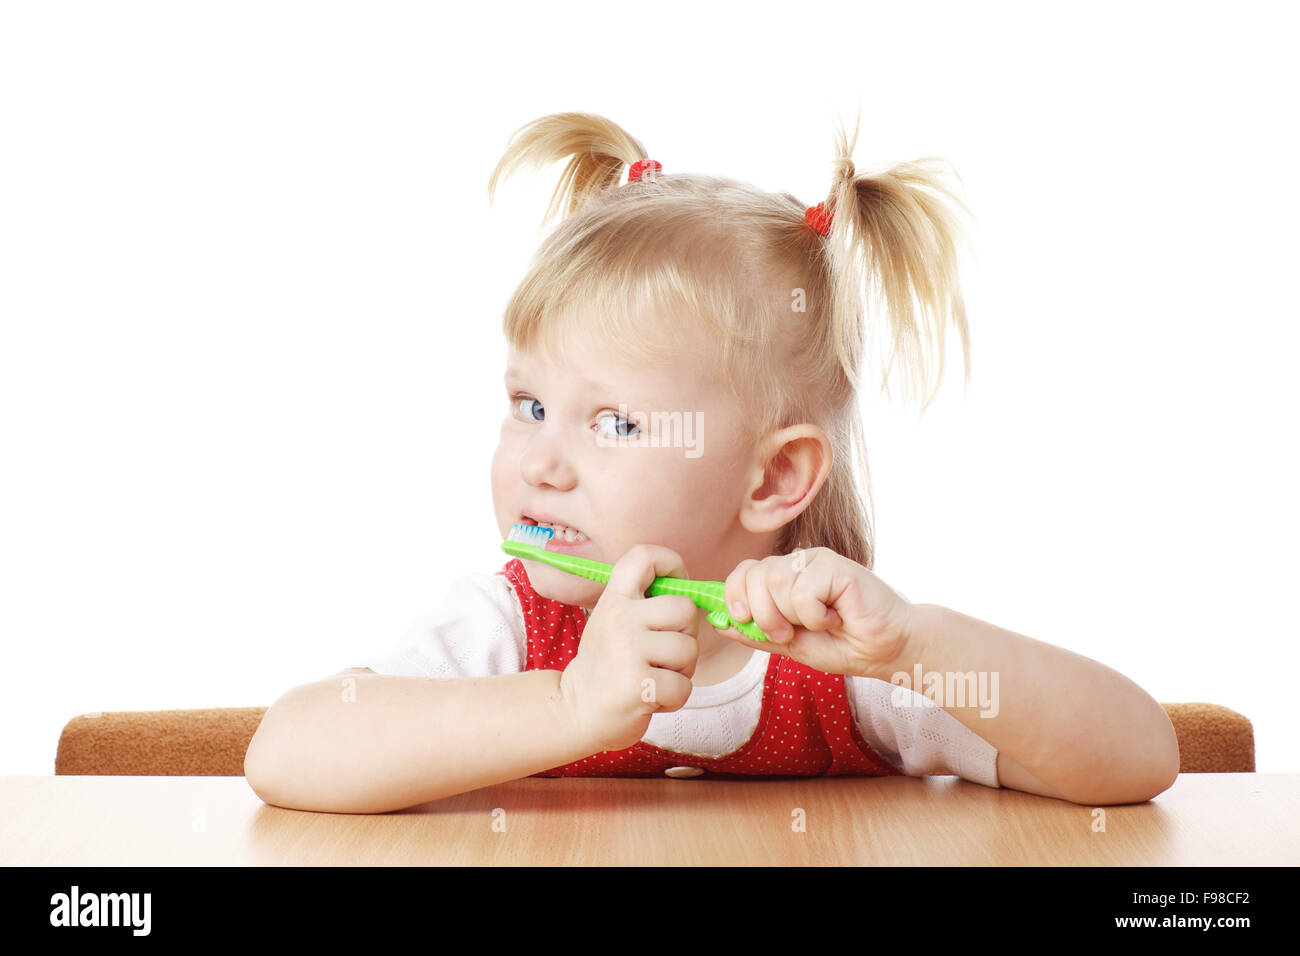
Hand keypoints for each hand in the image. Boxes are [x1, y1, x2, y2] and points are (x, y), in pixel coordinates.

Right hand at [557, 544, 699, 752]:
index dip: (671, 564)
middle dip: (685, 635)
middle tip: (663, 653)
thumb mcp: (614, 621)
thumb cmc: (607, 664)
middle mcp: (620, 618)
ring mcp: (628, 651)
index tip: (675, 585)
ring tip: (654, 677)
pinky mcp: (639, 686)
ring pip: (689, 650)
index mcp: (615, 599)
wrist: (576, 711)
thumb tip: (690, 586)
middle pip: (685, 608)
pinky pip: (684, 686)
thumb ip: (644, 603)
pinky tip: (651, 698)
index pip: (644, 556)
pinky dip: (674, 698)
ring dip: (681, 671)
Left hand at [719, 547, 915, 678]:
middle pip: (753, 576)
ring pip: (775, 582)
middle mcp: (796, 564)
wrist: (886, 650)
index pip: (741, 572)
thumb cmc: (843, 645)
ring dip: (794, 617)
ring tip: (821, 623)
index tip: (743, 619)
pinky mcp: (834, 564)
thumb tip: (717, 623)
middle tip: (790, 632)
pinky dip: (816, 615)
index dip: (734, 596)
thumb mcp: (789, 645)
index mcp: (782, 578)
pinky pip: (803, 591)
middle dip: (764, 615)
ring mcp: (815, 561)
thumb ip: (755, 633)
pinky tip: (837, 616)